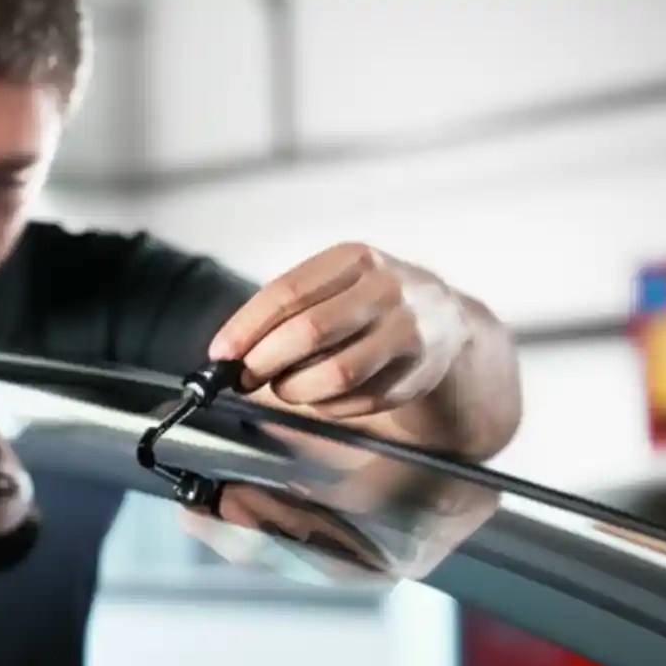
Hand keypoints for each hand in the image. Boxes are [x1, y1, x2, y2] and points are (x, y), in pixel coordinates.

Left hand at [210, 243, 470, 418]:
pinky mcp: (419, 373)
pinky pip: (359, 400)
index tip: (220, 353)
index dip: (246, 327)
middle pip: (310, 331)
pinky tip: (322, 397)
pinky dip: (329, 406)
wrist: (445, 321)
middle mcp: (387, 289)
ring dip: (296, 389)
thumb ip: (286, 310)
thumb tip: (230, 353)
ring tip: (284, 388)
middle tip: (245, 377)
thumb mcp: (334, 284)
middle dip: (264, 361)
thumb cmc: (367, 302)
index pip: (288, 292)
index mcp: (355, 259)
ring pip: (336, 373)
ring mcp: (408, 331)